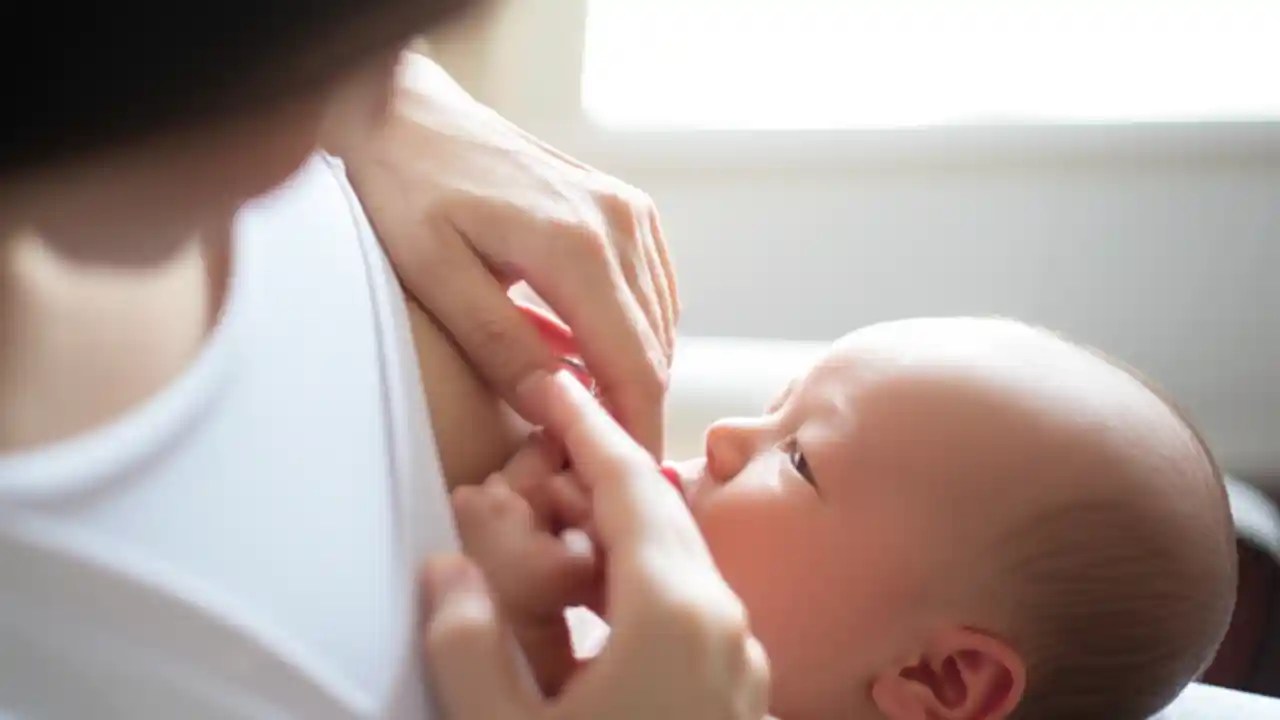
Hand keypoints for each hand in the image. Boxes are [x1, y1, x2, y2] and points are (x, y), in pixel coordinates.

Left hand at [343, 52, 676, 453]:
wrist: (411, 114)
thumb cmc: (408, 189)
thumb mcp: (435, 274)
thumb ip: (499, 345)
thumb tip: (555, 411)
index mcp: (576, 248)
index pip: (635, 366)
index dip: (636, 432)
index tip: (624, 484)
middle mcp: (619, 225)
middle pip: (657, 350)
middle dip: (633, 413)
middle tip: (592, 463)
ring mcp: (629, 211)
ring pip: (661, 324)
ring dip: (633, 376)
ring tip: (586, 418)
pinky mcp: (626, 208)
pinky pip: (653, 291)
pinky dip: (633, 334)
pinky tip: (588, 357)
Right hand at [422, 371, 769, 719]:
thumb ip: (466, 645)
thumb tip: (448, 569)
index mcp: (675, 614)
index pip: (629, 485)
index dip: (586, 427)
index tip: (554, 383)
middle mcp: (723, 624)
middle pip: (661, 514)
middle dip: (599, 474)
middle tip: (536, 455)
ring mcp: (740, 662)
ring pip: (677, 564)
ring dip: (617, 535)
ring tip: (551, 528)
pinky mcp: (737, 698)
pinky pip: (689, 611)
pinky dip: (639, 584)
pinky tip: (591, 610)